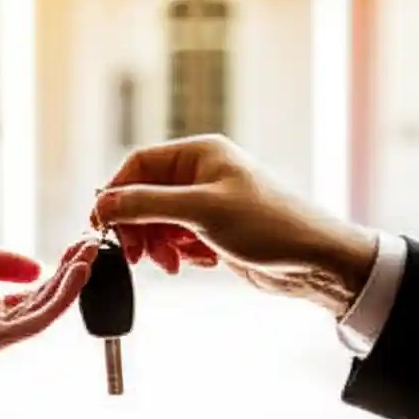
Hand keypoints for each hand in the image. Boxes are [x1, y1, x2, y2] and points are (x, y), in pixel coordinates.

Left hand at [0, 235, 97, 368]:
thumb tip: (35, 265)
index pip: (31, 293)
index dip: (57, 270)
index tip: (77, 245)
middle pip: (43, 303)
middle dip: (71, 275)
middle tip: (93, 246)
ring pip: (45, 313)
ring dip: (72, 285)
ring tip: (90, 255)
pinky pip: (35, 321)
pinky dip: (59, 298)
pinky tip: (73, 272)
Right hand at [91, 135, 377, 316]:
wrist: (314, 261)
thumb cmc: (268, 225)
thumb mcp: (201, 211)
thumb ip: (147, 204)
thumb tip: (103, 202)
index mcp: (199, 154)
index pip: (138, 164)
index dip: (116, 193)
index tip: (103, 225)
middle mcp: (201, 173)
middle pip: (144, 196)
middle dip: (137, 226)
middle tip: (135, 255)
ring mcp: (207, 203)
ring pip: (158, 221)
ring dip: (157, 245)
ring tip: (171, 264)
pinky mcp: (214, 231)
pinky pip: (177, 240)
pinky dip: (178, 254)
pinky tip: (197, 264)